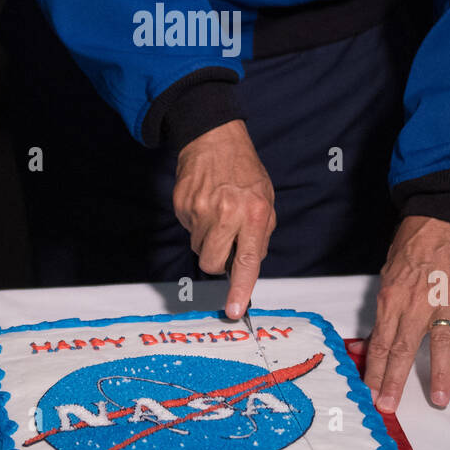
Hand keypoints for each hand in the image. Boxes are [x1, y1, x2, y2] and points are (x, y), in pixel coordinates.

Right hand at [173, 119, 275, 319]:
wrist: (214, 139)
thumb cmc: (244, 171)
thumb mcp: (266, 200)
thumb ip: (260, 235)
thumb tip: (248, 265)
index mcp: (256, 214)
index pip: (248, 262)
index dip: (241, 290)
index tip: (234, 310)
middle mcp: (229, 214)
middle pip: (212, 264)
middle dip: (216, 261)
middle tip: (223, 241)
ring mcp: (202, 210)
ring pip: (199, 248)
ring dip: (207, 239)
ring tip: (216, 213)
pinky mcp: (182, 205)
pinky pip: (187, 230)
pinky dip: (195, 222)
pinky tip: (204, 203)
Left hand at [363, 215, 449, 411]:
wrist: (442, 216)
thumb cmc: (412, 244)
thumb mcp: (387, 274)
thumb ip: (385, 309)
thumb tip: (376, 341)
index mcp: (392, 297)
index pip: (380, 342)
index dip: (375, 370)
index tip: (371, 393)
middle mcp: (416, 303)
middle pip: (402, 349)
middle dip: (395, 381)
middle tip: (391, 406)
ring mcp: (445, 301)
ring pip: (440, 343)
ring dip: (439, 374)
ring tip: (439, 400)